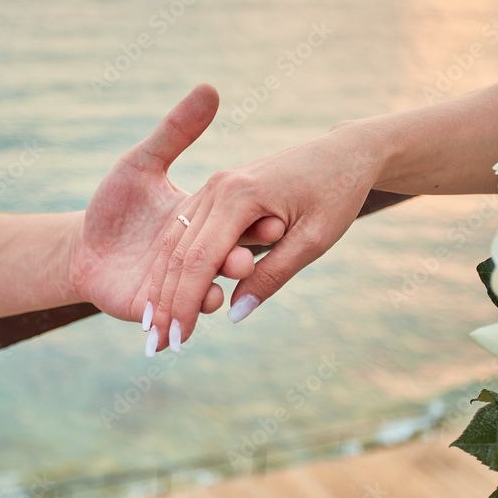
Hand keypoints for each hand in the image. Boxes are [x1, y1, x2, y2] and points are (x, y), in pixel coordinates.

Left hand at [70, 84, 284, 348]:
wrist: (82, 250)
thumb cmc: (113, 203)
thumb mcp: (142, 163)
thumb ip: (176, 130)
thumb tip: (209, 88)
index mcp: (204, 218)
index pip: (237, 221)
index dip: (259, 223)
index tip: (278, 220)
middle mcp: (199, 250)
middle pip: (226, 252)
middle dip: (242, 254)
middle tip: (256, 251)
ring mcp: (183, 281)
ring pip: (211, 281)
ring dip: (229, 277)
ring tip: (236, 274)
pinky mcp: (165, 305)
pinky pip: (186, 306)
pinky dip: (200, 305)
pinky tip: (211, 302)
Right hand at [144, 121, 379, 351]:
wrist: (343, 153)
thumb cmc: (336, 194)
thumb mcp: (313, 240)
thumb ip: (272, 276)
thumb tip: (234, 314)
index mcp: (240, 196)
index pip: (201, 260)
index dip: (185, 303)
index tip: (179, 340)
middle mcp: (218, 186)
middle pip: (179, 253)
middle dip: (165, 302)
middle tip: (156, 344)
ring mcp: (213, 186)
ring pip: (174, 241)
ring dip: (161, 285)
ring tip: (154, 326)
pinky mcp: (216, 190)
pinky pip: (184, 230)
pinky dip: (172, 264)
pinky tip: (165, 293)